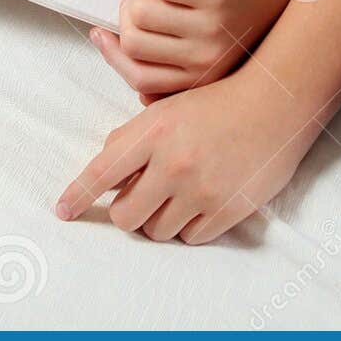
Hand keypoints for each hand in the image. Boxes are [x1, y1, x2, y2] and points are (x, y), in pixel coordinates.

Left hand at [55, 69, 317, 243]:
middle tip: (142, 199)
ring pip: (157, 231)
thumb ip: (132, 139)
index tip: (63, 211)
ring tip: (178, 195)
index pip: (101, 172)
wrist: (277, 103)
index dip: (77, 196)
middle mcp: (173, 164)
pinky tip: (202, 201)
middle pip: (126, 217)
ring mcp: (201, 190)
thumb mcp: (168, 109)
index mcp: (153, 132)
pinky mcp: (227, 209)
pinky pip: (190, 237)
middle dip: (128, 211)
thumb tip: (107, 180)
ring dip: (160, 219)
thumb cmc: (219, 103)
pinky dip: (190, 225)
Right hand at [93, 0, 300, 99]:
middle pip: (134, 43)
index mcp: (205, 78)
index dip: (113, 54)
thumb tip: (130, 61)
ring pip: (141, 13)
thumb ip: (184, 62)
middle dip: (125, 13)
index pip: (139, 78)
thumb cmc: (263, 10)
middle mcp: (207, 61)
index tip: (102, 32)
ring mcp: (212, 29)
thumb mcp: (223, 48)